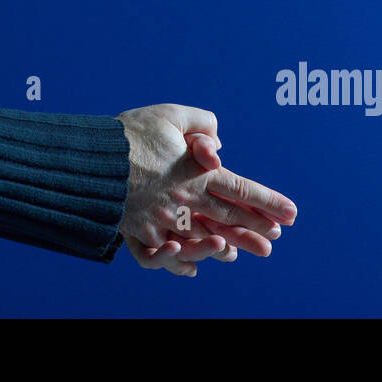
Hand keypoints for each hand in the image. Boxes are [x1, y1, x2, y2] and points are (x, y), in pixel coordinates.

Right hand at [116, 104, 296, 276]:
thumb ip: (201, 123)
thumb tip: (219, 143)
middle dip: (253, 230)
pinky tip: (191, 267)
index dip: (269, 202)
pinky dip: (179, 262)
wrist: (90, 161)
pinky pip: (165, 255)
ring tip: (238, 254)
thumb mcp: (170, 114)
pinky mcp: (141, 233)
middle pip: (228, 219)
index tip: (291, 214)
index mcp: (197, 174)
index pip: (241, 189)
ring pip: (202, 240)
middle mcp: (186, 202)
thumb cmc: (131, 134)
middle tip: (272, 241)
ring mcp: (164, 222)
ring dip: (224, 248)